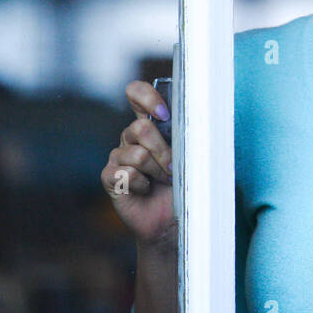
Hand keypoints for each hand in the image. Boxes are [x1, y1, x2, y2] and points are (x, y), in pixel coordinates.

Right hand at [100, 80, 176, 248]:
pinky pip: (125, 173)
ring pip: (137, 154)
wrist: (173, 218)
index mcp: (150, 124)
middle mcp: (131, 137)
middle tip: (173, 167)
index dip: (147, 97)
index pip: (136, 93)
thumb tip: (202, 119)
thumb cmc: (184, 184)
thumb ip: (190, 134)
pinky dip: (141, 185)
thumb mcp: (192, 155)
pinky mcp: (110, 177)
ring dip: (156, 171)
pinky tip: (145, 190)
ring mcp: (119, 157)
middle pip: (140, 127)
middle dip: (163, 150)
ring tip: (162, 181)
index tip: (165, 114)